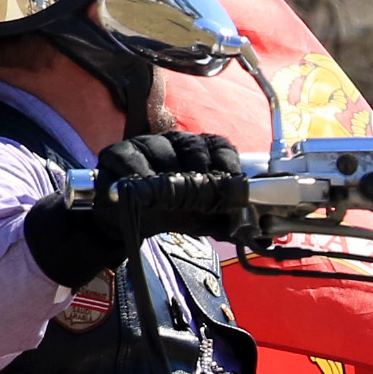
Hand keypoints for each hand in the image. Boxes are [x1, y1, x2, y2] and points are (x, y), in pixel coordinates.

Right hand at [100, 129, 249, 237]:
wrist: (131, 221)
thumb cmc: (171, 211)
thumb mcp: (204, 219)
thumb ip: (227, 221)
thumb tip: (253, 231)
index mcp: (202, 152)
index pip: (221, 146)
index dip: (228, 165)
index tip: (232, 187)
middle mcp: (177, 142)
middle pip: (194, 146)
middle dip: (202, 173)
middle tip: (202, 200)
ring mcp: (148, 144)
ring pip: (162, 149)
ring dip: (169, 176)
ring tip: (172, 199)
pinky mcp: (119, 152)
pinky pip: (130, 157)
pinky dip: (138, 172)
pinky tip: (144, 189)